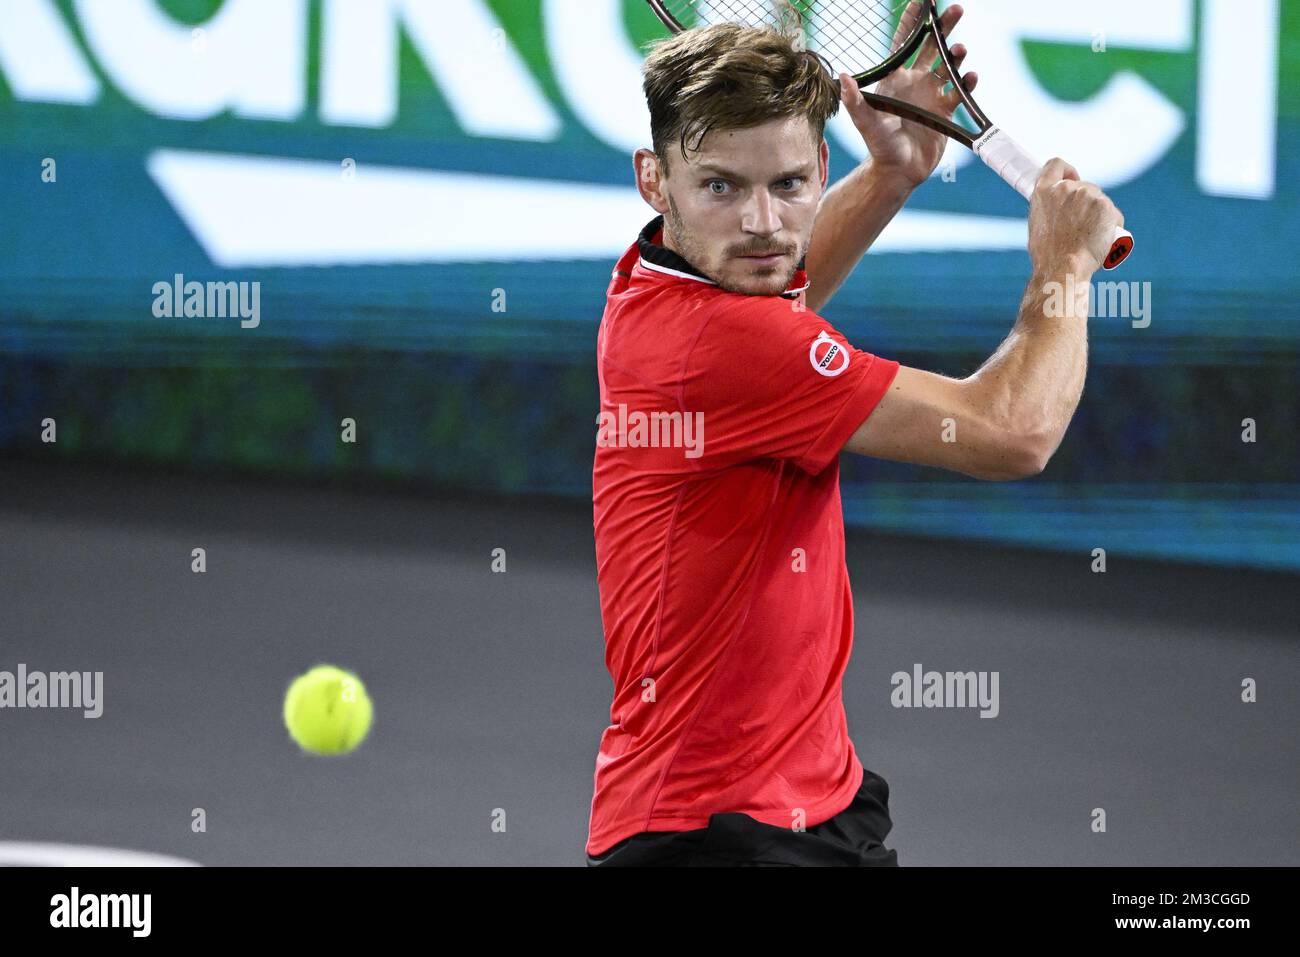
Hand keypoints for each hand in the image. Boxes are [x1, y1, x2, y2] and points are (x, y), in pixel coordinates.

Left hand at [837, 2, 976, 189]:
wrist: (898, 171)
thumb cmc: (878, 146)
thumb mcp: (865, 122)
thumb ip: (855, 101)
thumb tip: (844, 76)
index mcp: (896, 79)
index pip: (904, 42)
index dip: (913, 20)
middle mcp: (916, 82)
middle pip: (933, 47)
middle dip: (944, 27)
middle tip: (957, 9)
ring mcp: (933, 96)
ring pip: (950, 67)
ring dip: (957, 56)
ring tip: (961, 49)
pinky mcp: (946, 112)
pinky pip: (961, 93)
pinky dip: (968, 84)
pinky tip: (971, 77)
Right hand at [1028, 158, 1123, 273]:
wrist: (1063, 267)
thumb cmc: (1049, 256)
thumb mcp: (1038, 226)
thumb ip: (1050, 209)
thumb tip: (1061, 210)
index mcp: (1043, 193)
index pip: (1056, 166)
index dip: (1067, 171)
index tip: (1073, 179)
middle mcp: (1064, 189)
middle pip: (1084, 187)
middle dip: (1088, 204)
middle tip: (1085, 227)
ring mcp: (1086, 195)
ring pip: (1100, 201)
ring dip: (1101, 216)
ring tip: (1093, 239)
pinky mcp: (1104, 205)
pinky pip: (1113, 214)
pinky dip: (1112, 226)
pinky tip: (1105, 240)